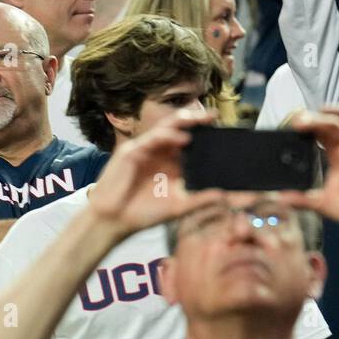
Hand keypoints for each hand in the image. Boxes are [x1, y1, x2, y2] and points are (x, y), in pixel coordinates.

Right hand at [84, 109, 226, 239]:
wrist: (113, 221)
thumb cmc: (144, 213)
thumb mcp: (178, 206)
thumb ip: (200, 199)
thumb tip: (225, 195)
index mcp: (171, 161)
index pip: (191, 141)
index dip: (205, 134)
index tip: (225, 132)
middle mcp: (159, 151)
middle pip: (180, 128)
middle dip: (197, 120)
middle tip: (214, 116)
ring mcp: (145, 149)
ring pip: (166, 127)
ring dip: (185, 121)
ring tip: (203, 119)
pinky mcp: (131, 151)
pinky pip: (151, 138)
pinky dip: (168, 136)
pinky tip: (183, 139)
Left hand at [280, 105, 338, 250]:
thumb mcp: (327, 206)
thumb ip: (304, 200)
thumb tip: (279, 199)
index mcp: (336, 154)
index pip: (319, 133)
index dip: (308, 126)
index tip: (294, 126)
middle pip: (332, 122)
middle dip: (317, 118)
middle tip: (302, 120)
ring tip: (325, 110)